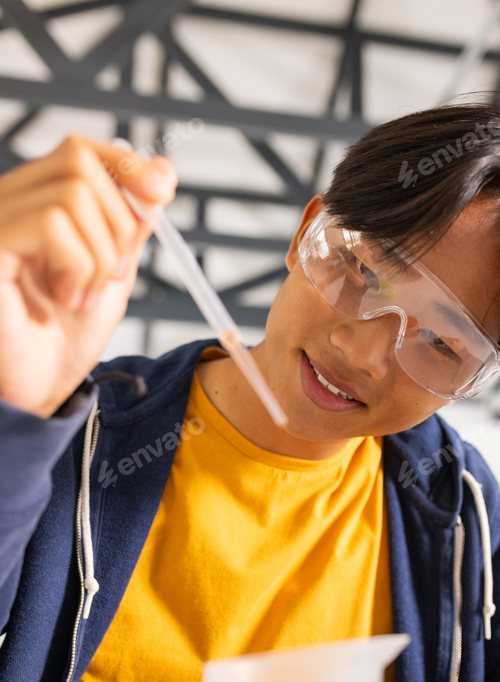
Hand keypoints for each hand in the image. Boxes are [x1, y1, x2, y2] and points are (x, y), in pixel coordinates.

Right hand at [0, 134, 176, 417]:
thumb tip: (161, 171)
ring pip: (73, 193)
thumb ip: (131, 226)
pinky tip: (63, 299)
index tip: (163, 192)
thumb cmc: (63, 339)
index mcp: (35, 203)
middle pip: (81, 161)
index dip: (126, 164)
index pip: (80, 150)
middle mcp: (8, 203)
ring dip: (99, 254)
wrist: (35, 391)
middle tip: (110, 276)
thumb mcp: (111, 273)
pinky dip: (78, 265)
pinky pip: (50, 221)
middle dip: (119, 222)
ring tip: (82, 297)